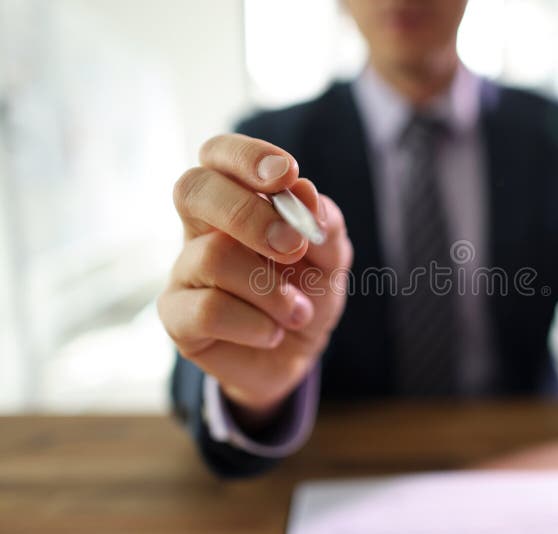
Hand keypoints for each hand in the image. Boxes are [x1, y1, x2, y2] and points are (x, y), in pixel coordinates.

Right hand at [157, 134, 351, 427]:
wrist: (297, 354)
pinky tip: (274, 333)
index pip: (218, 155)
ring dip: (270, 289)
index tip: (288, 175)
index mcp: (235, 201)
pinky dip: (256, 324)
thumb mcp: (330, 256)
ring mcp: (184, 272)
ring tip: (299, 312)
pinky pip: (208, 310)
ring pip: (212, 256)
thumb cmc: (307, 293)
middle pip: (192, 189)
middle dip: (248, 213)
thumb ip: (323, 223)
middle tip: (292, 247)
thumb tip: (303, 190)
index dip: (246, 156)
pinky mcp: (177, 318)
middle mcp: (201, 230)